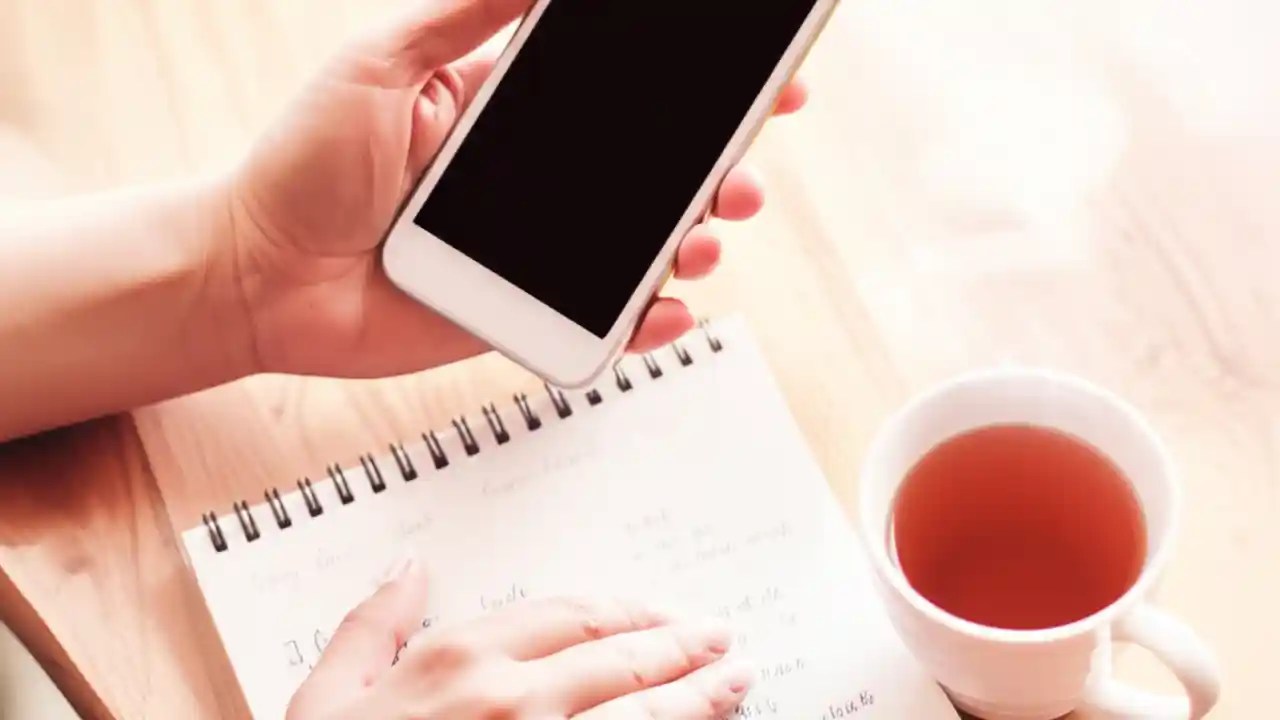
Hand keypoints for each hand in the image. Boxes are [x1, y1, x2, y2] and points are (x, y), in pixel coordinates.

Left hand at [223, 0, 806, 378]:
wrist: (254, 276)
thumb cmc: (300, 165)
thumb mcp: (382, 63)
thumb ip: (465, 13)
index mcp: (504, 110)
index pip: (615, 90)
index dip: (686, 84)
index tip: (752, 79)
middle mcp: (528, 180)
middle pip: (646, 173)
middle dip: (714, 169)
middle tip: (742, 172)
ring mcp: (528, 251)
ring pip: (636, 246)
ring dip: (693, 239)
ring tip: (706, 233)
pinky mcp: (517, 314)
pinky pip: (598, 321)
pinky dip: (644, 320)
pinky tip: (668, 306)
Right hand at [287, 560, 754, 718]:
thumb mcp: (325, 698)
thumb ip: (372, 624)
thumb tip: (407, 566)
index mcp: (458, 659)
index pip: (571, 616)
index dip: (627, 613)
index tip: (660, 617)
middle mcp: (512, 701)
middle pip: (621, 659)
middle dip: (682, 647)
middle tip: (721, 641)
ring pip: (644, 716)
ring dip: (699, 697)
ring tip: (736, 682)